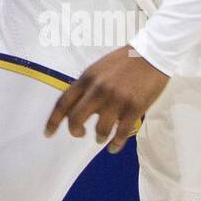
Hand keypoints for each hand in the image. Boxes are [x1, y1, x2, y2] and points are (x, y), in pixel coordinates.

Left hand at [44, 46, 169, 153]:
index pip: (63, 103)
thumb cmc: (124, 61)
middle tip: (80, 134)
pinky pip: (121, 133)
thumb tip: (75, 108)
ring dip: (99, 137)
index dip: (53, 121)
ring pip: (100, 130)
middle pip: (76, 119)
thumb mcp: (99, 69)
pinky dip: (115, 144)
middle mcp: (98, 90)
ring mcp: (116, 100)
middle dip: (76, 131)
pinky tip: (114, 147)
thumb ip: (86, 86)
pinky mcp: (134, 108)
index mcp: (87, 79)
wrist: (153, 54)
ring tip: (101, 137)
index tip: (48, 134)